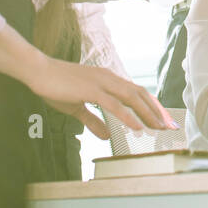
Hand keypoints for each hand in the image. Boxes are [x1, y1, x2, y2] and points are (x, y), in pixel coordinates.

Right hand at [21, 56, 176, 140]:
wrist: (38, 71)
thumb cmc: (56, 86)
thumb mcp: (77, 107)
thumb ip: (93, 121)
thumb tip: (105, 135)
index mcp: (108, 80)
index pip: (136, 93)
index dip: (151, 106)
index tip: (162, 119)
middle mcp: (109, 78)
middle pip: (139, 95)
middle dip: (156, 111)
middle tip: (168, 126)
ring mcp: (101, 83)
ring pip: (131, 98)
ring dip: (147, 113)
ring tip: (158, 128)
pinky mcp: (91, 90)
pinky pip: (113, 104)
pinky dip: (127, 116)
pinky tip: (137, 127)